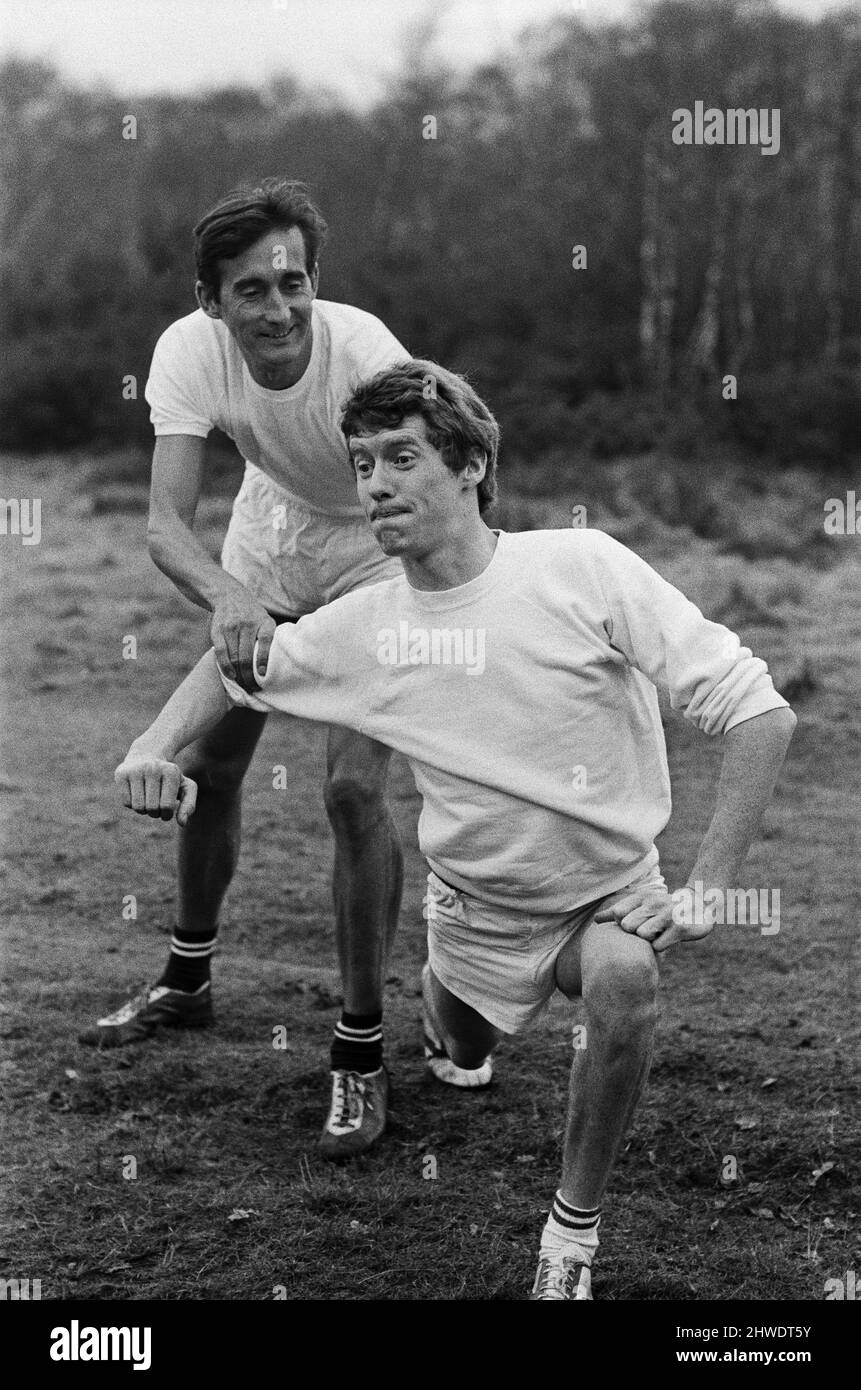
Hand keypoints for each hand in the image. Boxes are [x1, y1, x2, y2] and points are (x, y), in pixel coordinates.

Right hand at [114, 754, 197, 826]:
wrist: (147, 755)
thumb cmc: (169, 777)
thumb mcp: (185, 787)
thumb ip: (189, 805)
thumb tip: (182, 823)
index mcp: (171, 771)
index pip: (167, 806)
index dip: (167, 814)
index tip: (167, 810)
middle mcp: (153, 768)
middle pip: (152, 808)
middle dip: (155, 813)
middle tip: (156, 804)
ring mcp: (135, 770)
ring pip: (138, 807)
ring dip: (143, 810)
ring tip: (147, 800)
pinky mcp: (121, 774)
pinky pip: (126, 803)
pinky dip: (132, 804)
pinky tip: (136, 793)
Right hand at [210, 591, 276, 692]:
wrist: (228, 594)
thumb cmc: (252, 615)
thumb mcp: (264, 619)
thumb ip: (268, 638)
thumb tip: (277, 666)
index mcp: (264, 622)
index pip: (265, 642)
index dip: (263, 660)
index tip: (263, 675)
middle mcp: (248, 623)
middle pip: (247, 656)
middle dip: (249, 675)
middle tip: (252, 687)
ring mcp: (231, 627)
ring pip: (234, 657)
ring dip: (238, 674)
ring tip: (242, 685)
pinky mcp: (217, 630)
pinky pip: (221, 652)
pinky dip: (225, 667)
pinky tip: (230, 675)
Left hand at [594, 882, 714, 952]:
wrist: (702, 905)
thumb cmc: (664, 910)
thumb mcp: (642, 905)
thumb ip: (619, 912)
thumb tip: (595, 920)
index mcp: (642, 897)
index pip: (617, 912)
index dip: (620, 924)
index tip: (632, 925)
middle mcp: (653, 903)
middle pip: (627, 926)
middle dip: (633, 934)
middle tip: (648, 931)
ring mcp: (667, 914)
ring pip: (642, 935)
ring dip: (648, 940)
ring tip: (659, 934)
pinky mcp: (680, 928)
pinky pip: (658, 946)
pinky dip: (660, 947)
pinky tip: (668, 940)